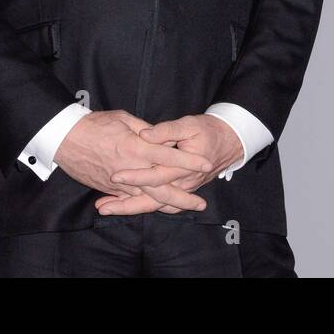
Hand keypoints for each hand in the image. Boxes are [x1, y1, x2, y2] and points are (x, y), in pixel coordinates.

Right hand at [53, 110, 212, 206]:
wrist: (64, 138)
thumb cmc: (94, 124)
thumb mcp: (124, 118)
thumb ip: (146, 130)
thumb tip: (162, 137)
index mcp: (136, 148)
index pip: (168, 157)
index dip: (189, 161)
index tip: (205, 164)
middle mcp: (130, 169)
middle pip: (161, 188)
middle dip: (183, 197)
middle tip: (200, 205)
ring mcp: (118, 182)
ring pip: (147, 199)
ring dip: (167, 205)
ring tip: (184, 208)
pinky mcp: (108, 188)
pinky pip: (130, 201)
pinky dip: (144, 206)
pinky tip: (158, 208)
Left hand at [93, 114, 244, 216]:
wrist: (230, 142)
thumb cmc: (208, 130)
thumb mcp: (189, 125)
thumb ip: (166, 130)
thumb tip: (144, 135)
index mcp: (182, 167)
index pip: (155, 175)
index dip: (135, 176)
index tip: (115, 175)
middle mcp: (181, 183)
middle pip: (151, 199)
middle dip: (125, 204)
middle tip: (102, 206)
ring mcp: (181, 189)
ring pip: (154, 205)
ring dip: (130, 208)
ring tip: (106, 208)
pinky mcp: (180, 190)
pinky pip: (161, 204)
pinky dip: (142, 206)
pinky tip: (123, 205)